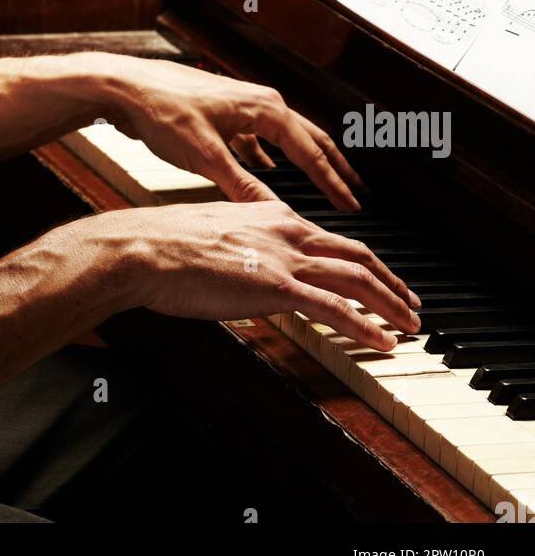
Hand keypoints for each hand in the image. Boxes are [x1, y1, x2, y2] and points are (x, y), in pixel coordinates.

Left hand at [104, 56, 363, 209]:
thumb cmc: (162, 110)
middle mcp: (259, 101)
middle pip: (309, 137)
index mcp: (264, 108)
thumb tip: (274, 215)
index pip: (311, 151)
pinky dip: (270, 154)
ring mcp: (242, 104)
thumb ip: (243, 187)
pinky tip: (267, 167)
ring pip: (286, 136)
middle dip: (333, 166)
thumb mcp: (206, 157)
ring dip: (305, 159)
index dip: (333, 181)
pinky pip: (258, 135)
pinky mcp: (223, 111)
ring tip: (322, 180)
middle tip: (356, 191)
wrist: (126, 86)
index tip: (352, 204)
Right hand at [112, 199, 420, 347]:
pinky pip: (337, 308)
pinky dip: (367, 327)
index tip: (379, 277)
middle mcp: (287, 229)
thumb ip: (245, 244)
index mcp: (273, 214)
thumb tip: (252, 262)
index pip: (332, 238)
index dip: (363, 260)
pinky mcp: (278, 286)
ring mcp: (285, 257)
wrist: (145, 247)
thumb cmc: (167, 244)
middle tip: (411, 303)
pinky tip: (384, 342)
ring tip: (411, 325)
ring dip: (391, 304)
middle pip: (358, 254)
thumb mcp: (217, 233)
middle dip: (391, 281)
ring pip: (358, 279)